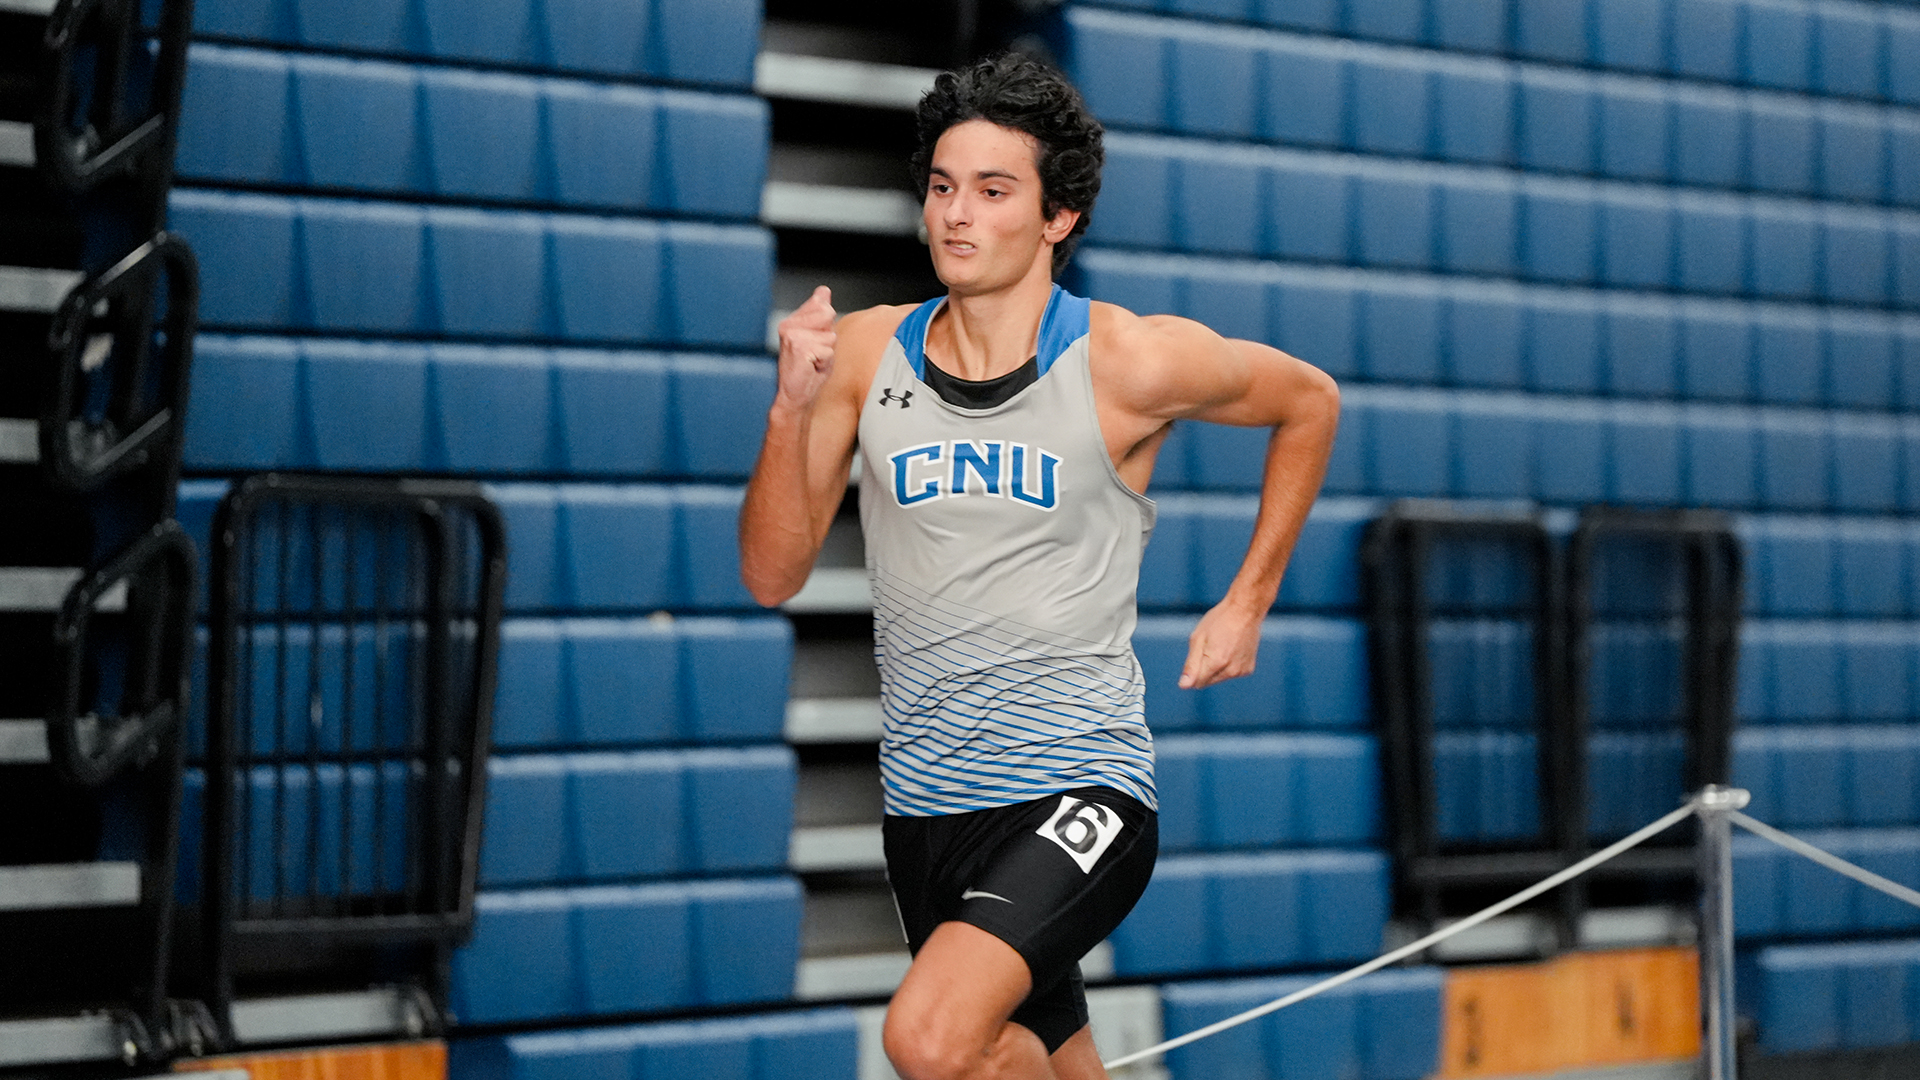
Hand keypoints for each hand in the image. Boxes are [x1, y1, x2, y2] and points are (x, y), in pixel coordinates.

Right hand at [775, 285, 836, 409]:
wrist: (795, 397)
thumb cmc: (807, 371)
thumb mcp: (818, 338)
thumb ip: (820, 314)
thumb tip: (823, 290)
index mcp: (792, 320)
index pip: (823, 306)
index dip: (827, 328)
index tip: (814, 344)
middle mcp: (788, 324)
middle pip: (828, 315)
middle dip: (829, 338)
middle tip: (815, 354)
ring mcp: (792, 334)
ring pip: (830, 335)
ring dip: (827, 352)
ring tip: (813, 362)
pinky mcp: (799, 347)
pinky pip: (828, 350)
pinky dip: (825, 362)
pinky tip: (811, 368)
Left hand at [1179, 599, 1261, 688]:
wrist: (1245, 611)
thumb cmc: (1218, 621)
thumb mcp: (1197, 639)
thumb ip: (1191, 665)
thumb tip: (1184, 686)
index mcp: (1216, 663)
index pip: (1197, 683)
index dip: (1193, 670)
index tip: (1197, 654)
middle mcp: (1231, 671)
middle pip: (1208, 682)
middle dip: (1204, 669)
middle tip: (1210, 647)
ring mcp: (1241, 671)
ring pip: (1219, 678)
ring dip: (1216, 668)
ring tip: (1222, 646)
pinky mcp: (1248, 669)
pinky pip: (1231, 674)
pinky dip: (1229, 665)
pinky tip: (1232, 648)